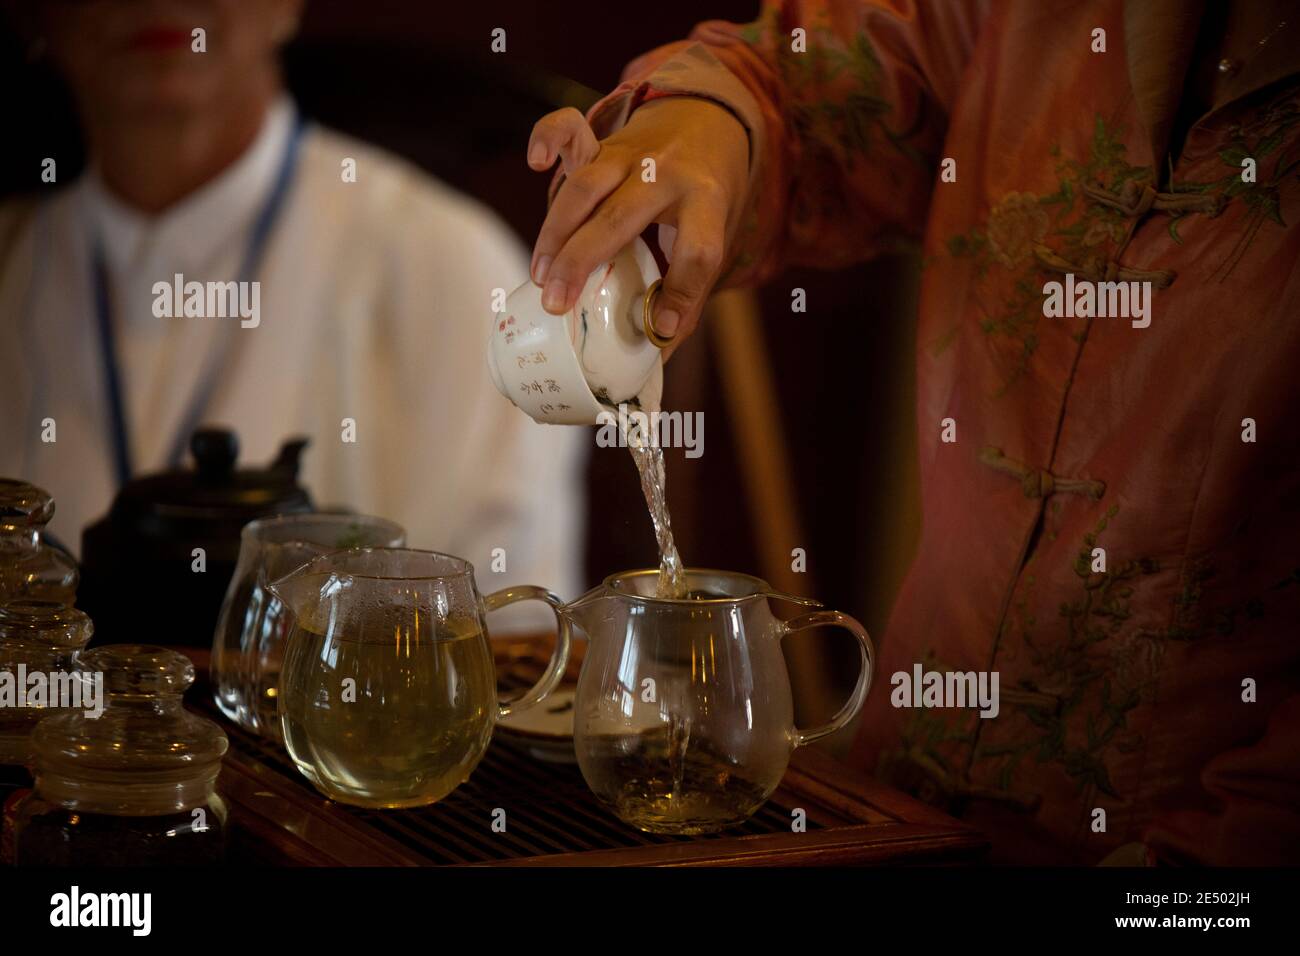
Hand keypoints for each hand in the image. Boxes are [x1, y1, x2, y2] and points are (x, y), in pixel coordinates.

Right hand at [527, 97, 749, 352]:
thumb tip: (658, 349)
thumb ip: (691, 289)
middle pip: (619, 218)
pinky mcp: (602, 141)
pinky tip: (536, 162)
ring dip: (555, 233)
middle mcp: (665, 173)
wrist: (709, 121)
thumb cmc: (707, 197)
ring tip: (540, 275)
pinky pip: (570, 129)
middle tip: (555, 304)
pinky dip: (548, 138)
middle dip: (581, 262)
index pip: (697, 251)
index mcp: (706, 201)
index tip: (661, 329)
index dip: (681, 294)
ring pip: (584, 187)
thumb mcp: (718, 238)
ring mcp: (630, 153)